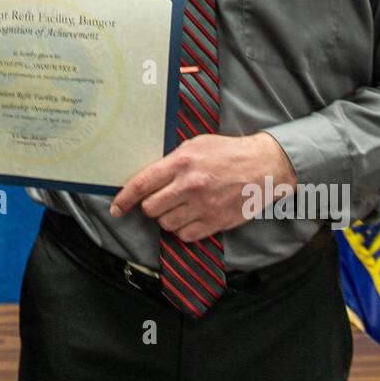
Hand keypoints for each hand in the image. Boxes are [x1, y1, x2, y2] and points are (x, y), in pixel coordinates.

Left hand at [109, 132, 296, 241]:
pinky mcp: (215, 222)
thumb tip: (148, 176)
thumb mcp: (196, 145)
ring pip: (166, 224)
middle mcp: (189, 185)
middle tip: (161, 200)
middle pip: (151, 208)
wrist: (263, 166)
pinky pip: (185, 235)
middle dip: (151, 206)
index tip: (116, 208)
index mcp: (181, 162)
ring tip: (181, 206)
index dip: (124, 199)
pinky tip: (192, 216)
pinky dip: (184, 229)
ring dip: (168, 218)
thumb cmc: (227, 152)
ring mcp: (203, 206)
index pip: (142, 184)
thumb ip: (171, 160)